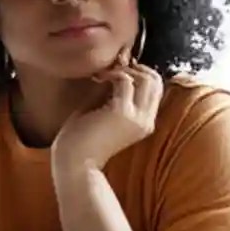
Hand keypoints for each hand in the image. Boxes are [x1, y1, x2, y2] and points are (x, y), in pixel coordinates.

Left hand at [51, 52, 163, 173]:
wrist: (73, 162)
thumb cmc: (81, 139)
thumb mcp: (100, 112)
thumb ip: (110, 93)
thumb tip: (113, 70)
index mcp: (143, 124)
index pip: (156, 89)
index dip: (140, 74)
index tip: (117, 72)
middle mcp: (146, 121)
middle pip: (156, 81)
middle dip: (136, 68)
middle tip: (112, 70)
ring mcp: (137, 117)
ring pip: (147, 78)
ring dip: (124, 70)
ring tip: (102, 75)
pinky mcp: (122, 112)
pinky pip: (125, 80)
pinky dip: (112, 74)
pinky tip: (97, 78)